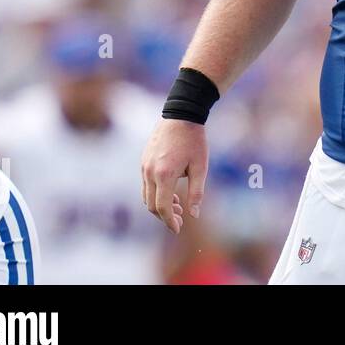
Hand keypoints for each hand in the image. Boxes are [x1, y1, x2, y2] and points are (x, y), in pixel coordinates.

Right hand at [141, 118, 208, 234]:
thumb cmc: (194, 141)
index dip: (170, 221)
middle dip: (165, 216)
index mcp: (164, 175)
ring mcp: (144, 166)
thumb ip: (196, 192)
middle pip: (151, 205)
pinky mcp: (143, 161)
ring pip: (147, 195)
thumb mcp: (201, 167)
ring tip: (179, 205)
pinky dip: (156, 192)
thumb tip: (194, 214)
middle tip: (181, 218)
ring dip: (160, 204)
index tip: (178, 229)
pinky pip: (146, 184)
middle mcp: (149, 172)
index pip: (162, 207)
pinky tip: (171, 191)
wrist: (181, 115)